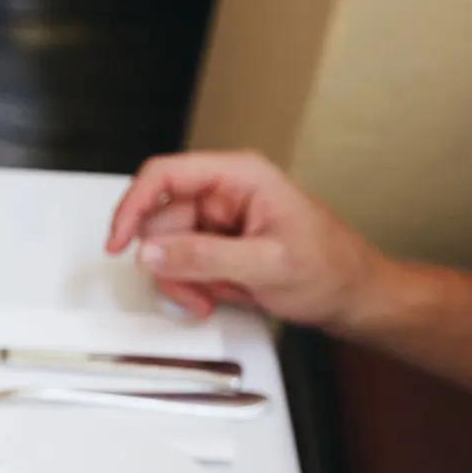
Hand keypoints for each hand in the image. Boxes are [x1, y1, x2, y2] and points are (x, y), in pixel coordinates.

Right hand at [105, 150, 389, 328]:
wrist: (354, 296)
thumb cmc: (331, 270)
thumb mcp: (267, 264)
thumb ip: (204, 257)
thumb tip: (152, 252)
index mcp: (239, 176)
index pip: (164, 176)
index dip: (133, 207)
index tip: (118, 241)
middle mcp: (224, 192)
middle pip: (161, 219)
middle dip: (170, 261)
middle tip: (192, 289)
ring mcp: (219, 219)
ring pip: (167, 247)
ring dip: (183, 279)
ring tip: (214, 296)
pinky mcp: (217, 243)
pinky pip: (182, 263)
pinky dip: (194, 285)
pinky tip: (222, 294)